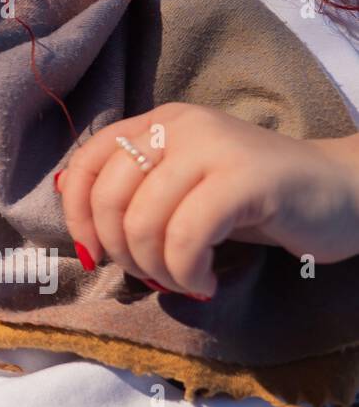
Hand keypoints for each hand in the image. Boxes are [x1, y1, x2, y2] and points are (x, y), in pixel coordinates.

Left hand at [57, 102, 358, 299]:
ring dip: (156, 268)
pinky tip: (205, 283)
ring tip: (183, 281)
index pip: (85, 163)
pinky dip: (186, 270)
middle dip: (120, 251)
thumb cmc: (256, 202)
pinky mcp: (245, 178)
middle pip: (108, 197)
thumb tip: (86, 235)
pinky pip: (187, 234)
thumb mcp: (185, 190)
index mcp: (156, 124)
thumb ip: (138, 197)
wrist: (344, 193)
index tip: (94, 254)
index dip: (76, 215)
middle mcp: (179, 126)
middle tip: (151, 275)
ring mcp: (213, 147)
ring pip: (145, 219)